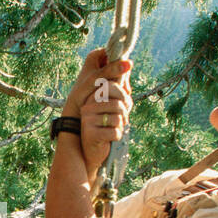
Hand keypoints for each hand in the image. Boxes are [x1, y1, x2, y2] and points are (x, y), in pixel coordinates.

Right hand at [62, 48, 131, 172]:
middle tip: (122, 119)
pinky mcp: (91, 134)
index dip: (125, 96)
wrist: (93, 151)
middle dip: (125, 113)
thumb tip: (128, 65)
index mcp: (92, 96)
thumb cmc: (106, 126)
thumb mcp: (113, 106)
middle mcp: (88, 106)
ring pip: (118, 118)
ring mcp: (88, 120)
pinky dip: (117, 137)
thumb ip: (120, 89)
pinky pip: (115, 132)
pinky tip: (110, 139)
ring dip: (121, 126)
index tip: (126, 106)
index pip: (112, 86)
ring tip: (114, 128)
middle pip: (119, 103)